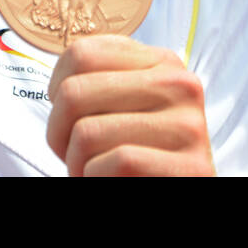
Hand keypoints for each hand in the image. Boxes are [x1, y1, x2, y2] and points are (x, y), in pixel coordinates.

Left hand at [46, 35, 214, 175]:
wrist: (179, 192)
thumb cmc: (143, 157)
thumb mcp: (129, 108)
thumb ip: (104, 83)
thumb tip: (59, 83)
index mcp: (162, 62)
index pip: (82, 54)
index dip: (58, 92)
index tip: (68, 118)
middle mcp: (179, 85)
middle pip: (75, 92)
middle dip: (59, 133)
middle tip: (73, 154)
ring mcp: (187, 126)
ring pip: (88, 133)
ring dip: (77, 164)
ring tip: (94, 171)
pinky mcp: (190, 166)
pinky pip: (118, 162)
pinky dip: (98, 180)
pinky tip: (112, 183)